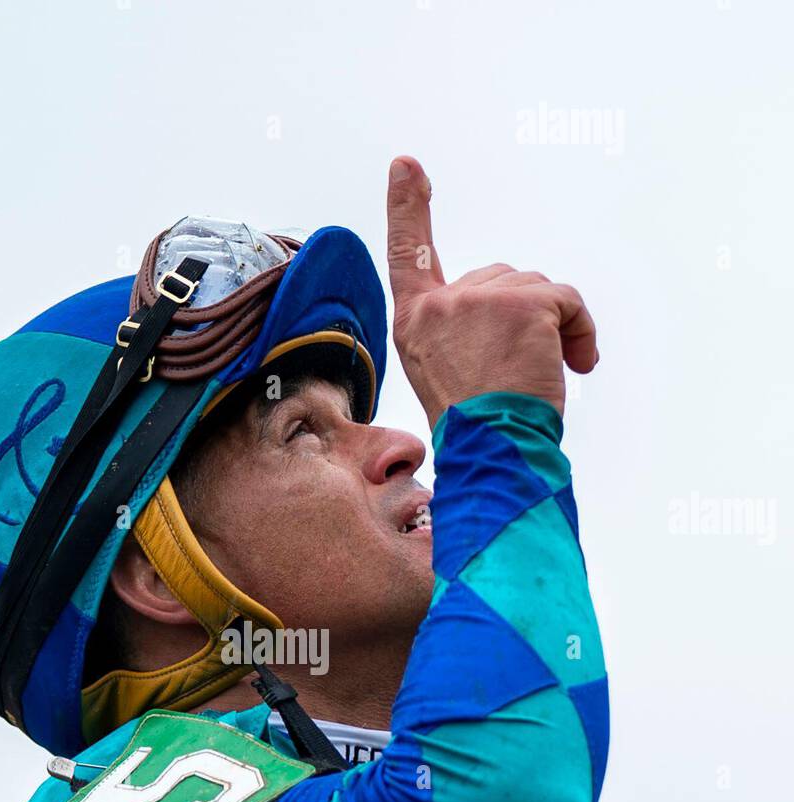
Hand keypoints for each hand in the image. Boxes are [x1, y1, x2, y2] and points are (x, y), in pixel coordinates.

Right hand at [386, 154, 598, 425]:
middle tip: (517, 373)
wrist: (492, 451)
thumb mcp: (447, 371)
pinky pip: (568, 301)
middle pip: (501, 280)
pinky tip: (574, 365)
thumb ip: (465, 327)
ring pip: (537, 290)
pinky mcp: (522, 304)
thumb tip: (517, 305)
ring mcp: (480, 298)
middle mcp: (441, 304)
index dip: (407, 208)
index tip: (406, 165)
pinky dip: (580, 331)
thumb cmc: (477, 425)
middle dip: (524, 318)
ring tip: (540, 376)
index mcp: (415, 321)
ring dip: (554, 328)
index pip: (408, 254)